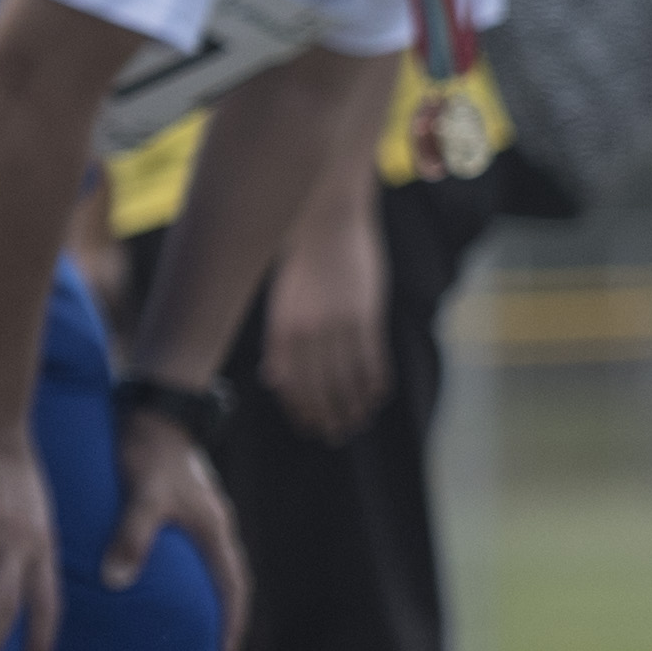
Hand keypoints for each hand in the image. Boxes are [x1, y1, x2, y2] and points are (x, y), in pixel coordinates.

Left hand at [106, 407, 252, 650]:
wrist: (152, 406)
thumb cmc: (150, 449)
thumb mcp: (142, 495)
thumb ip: (132, 537)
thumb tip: (118, 582)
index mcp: (213, 527)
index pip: (233, 583)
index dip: (232, 618)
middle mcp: (212, 522)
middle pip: (225, 575)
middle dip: (220, 611)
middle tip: (206, 643)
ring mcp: (198, 511)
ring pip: (206, 561)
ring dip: (201, 590)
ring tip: (182, 617)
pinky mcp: (179, 501)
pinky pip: (186, 546)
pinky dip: (181, 569)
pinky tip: (158, 576)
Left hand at [258, 183, 390, 442]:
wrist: (326, 217)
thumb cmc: (301, 260)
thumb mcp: (282, 303)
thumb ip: (280, 344)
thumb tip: (273, 379)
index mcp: (282, 330)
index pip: (290, 384)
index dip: (301, 410)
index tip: (310, 426)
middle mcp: (308, 333)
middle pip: (320, 388)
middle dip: (329, 415)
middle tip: (338, 433)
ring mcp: (338, 325)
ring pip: (347, 379)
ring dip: (354, 404)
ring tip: (360, 420)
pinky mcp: (366, 314)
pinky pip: (372, 358)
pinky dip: (376, 381)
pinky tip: (379, 394)